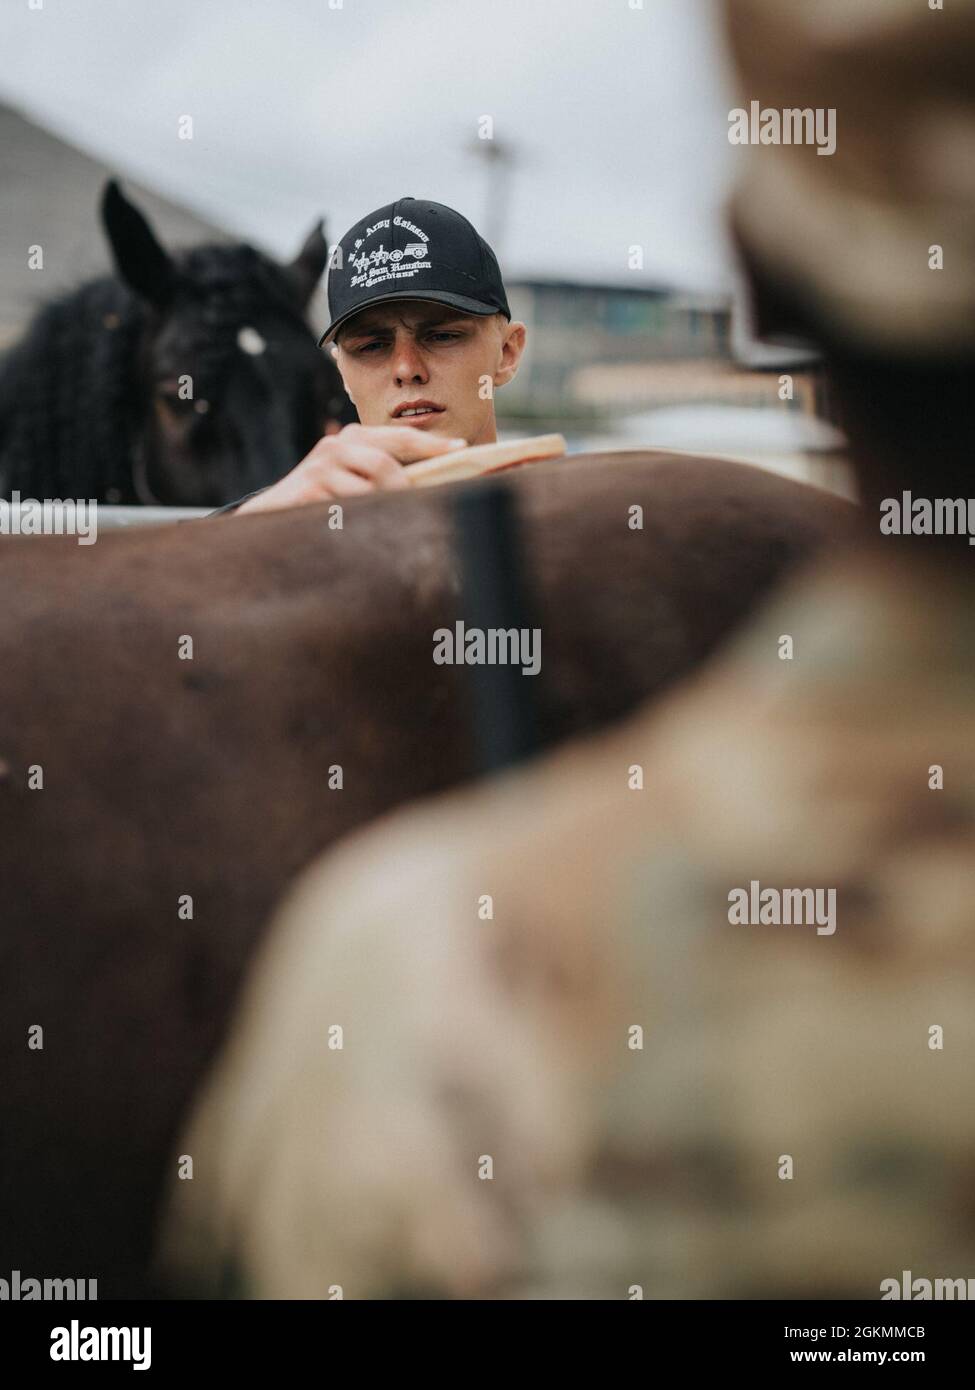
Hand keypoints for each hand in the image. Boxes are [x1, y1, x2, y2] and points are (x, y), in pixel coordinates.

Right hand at [235, 424, 466, 513]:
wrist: (272, 515)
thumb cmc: (325, 501)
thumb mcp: (355, 482)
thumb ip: (387, 479)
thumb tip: (437, 487)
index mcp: (354, 439)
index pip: (400, 438)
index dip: (432, 444)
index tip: (462, 449)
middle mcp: (337, 446)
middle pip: (386, 466)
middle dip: (404, 491)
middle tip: (420, 512)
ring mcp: (319, 467)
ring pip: (369, 492)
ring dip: (383, 512)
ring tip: (386, 528)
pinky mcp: (307, 491)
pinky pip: (348, 510)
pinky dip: (361, 524)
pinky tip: (357, 531)